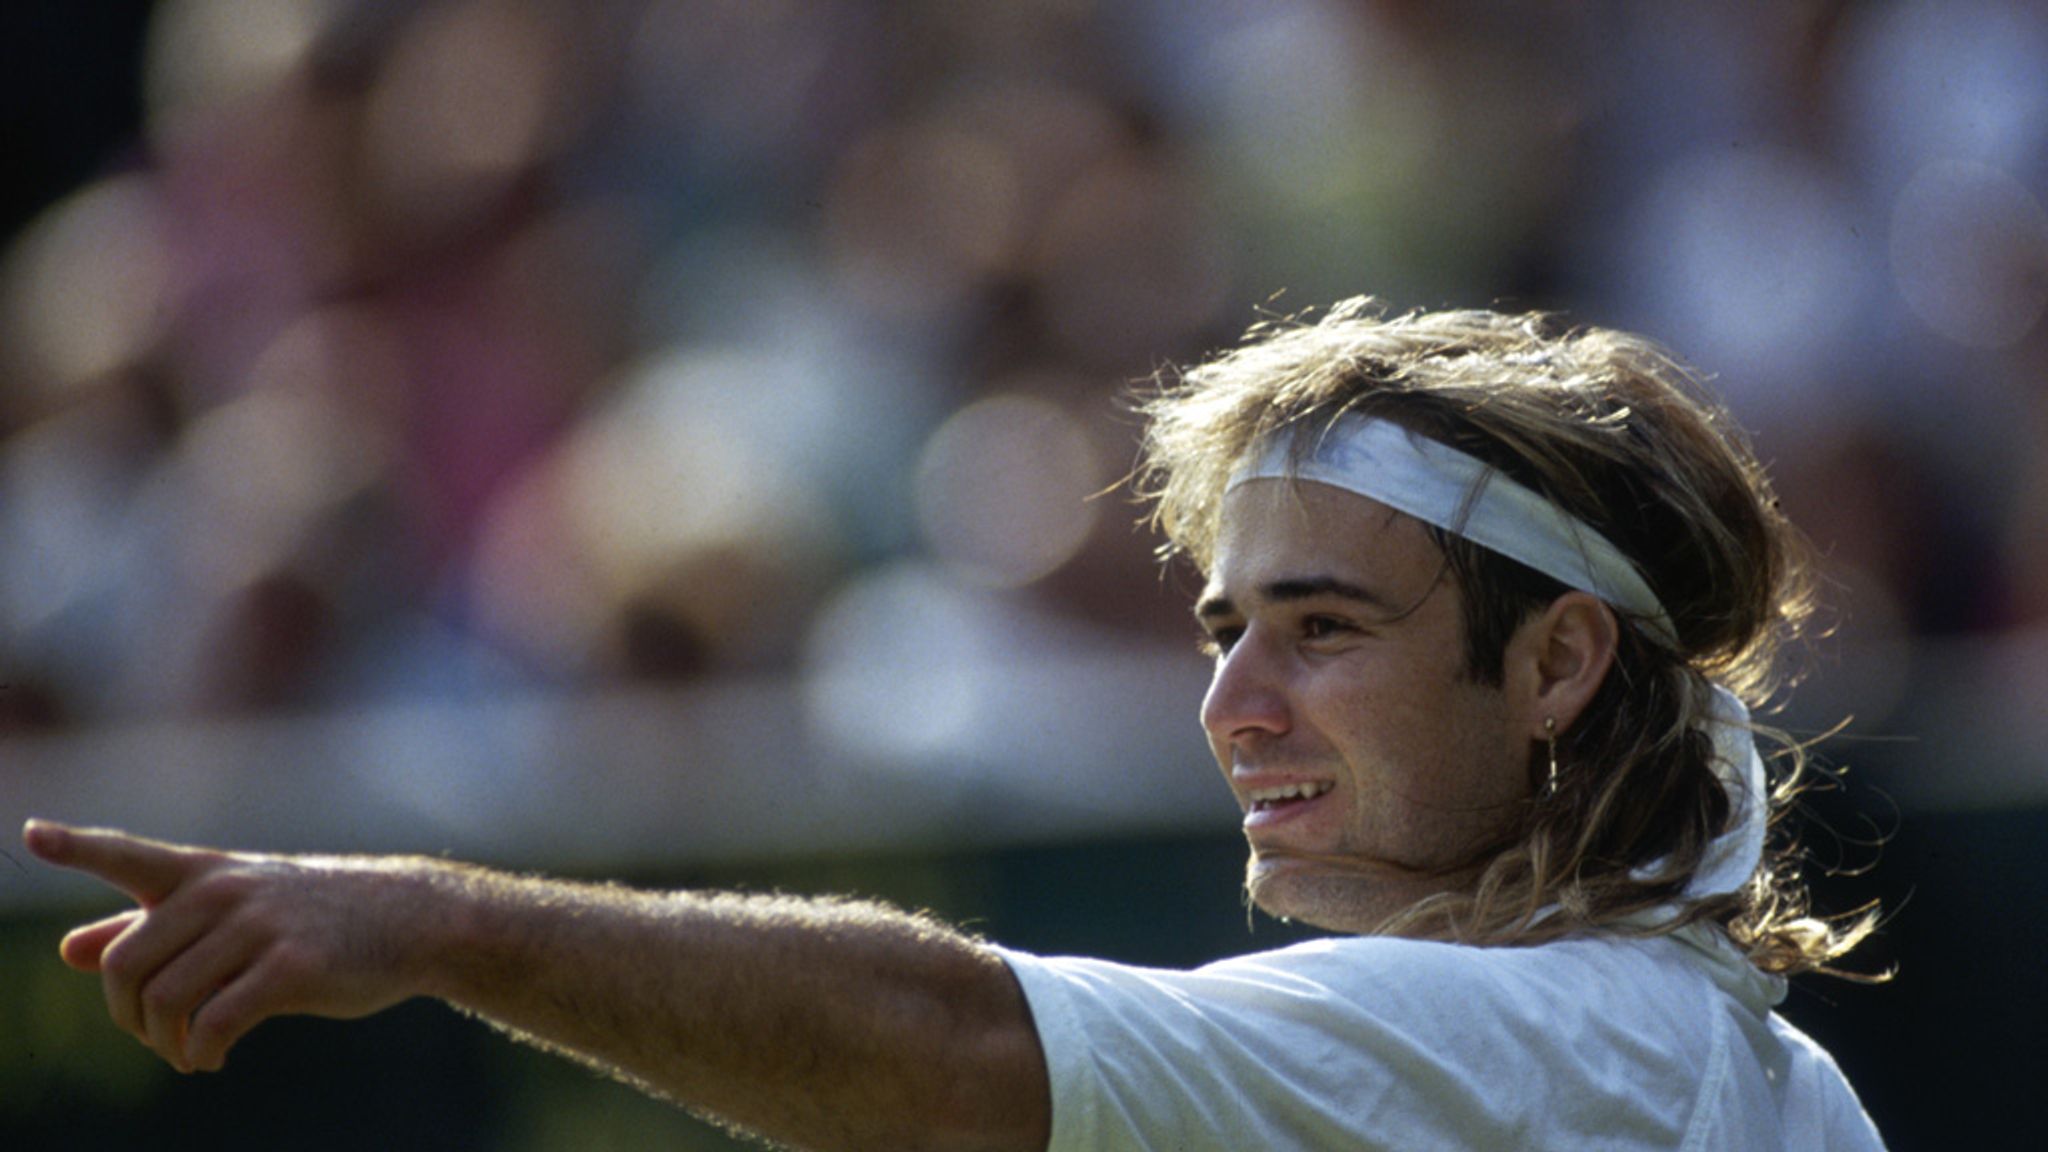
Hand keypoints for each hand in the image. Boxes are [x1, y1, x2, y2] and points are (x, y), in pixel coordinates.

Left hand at [23, 820, 430, 1072]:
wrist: (410, 920)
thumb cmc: (314, 917)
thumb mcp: (233, 912)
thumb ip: (153, 928)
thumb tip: (68, 950)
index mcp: (204, 873)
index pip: (128, 855)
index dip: (77, 847)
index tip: (32, 833)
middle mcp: (224, 891)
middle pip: (125, 965)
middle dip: (127, 1017)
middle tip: (153, 1036)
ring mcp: (259, 926)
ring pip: (166, 1000)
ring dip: (164, 1044)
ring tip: (188, 1054)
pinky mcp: (292, 966)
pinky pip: (213, 1022)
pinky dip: (200, 1053)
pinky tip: (213, 1059)